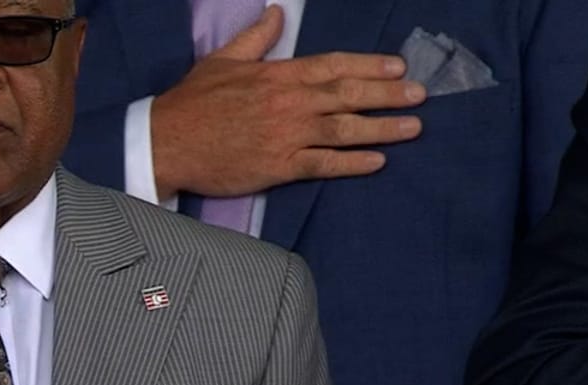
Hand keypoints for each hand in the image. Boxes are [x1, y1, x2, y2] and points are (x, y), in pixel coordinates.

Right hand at [149, 5, 425, 198]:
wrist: (167, 143)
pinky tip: (378, 161)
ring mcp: (287, 136)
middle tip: (420, 95)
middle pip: (349, 96)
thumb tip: (276, 13)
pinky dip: (353, 163)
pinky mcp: (279, 167)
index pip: (334, 66)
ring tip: (412, 128)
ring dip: (383, 128)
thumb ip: (256, 38)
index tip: (397, 67)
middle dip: (388, 95)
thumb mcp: (223, 59)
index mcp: (278, 75)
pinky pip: (325, 164)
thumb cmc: (191, 103)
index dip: (369, 66)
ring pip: (345, 130)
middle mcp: (290, 103)